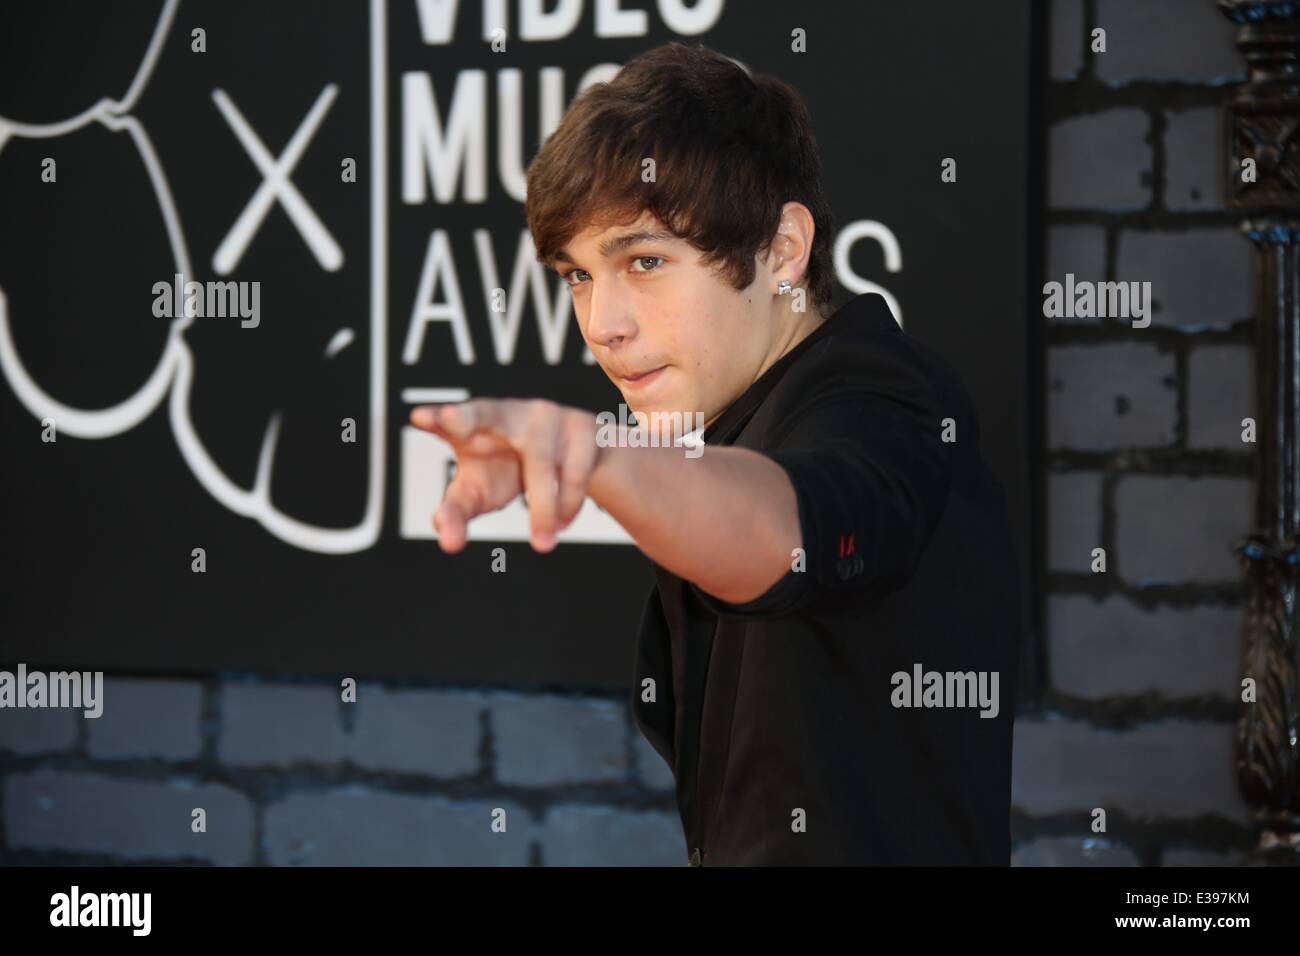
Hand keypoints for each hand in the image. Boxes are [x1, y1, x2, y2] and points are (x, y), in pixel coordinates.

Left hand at [408, 398, 602, 552]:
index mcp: (473, 427)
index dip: (437, 419)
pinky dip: (567, 506)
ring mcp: (545, 416)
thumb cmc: (509, 468)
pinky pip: (574, 473)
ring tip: (542, 545)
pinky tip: (561, 524)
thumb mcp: (479, 492)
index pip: (451, 421)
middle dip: (464, 417)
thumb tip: (447, 542)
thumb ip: (456, 513)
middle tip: (448, 421)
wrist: (576, 457)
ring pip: (539, 464)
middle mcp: (506, 413)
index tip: (419, 418)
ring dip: (543, 508)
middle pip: (483, 411)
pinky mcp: (582, 428)